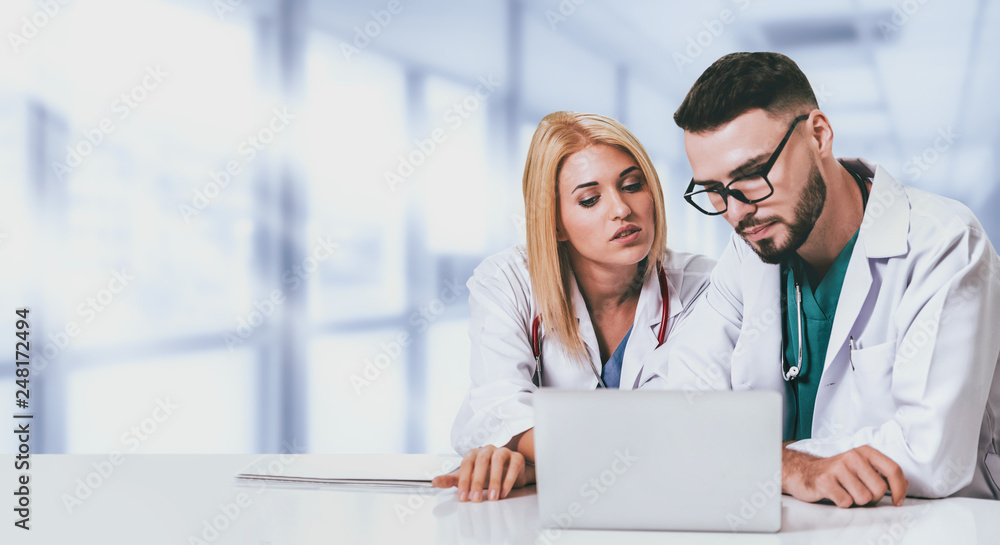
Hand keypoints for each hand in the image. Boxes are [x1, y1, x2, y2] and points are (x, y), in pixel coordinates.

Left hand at [431, 445, 533, 501]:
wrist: (508, 476)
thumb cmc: (485, 476)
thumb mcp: (467, 479)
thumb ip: (450, 480)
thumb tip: (433, 482)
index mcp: (473, 454)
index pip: (466, 464)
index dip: (464, 481)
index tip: (463, 497)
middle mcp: (487, 450)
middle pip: (481, 461)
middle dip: (477, 482)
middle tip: (476, 499)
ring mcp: (503, 451)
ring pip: (498, 460)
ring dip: (494, 480)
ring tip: (493, 497)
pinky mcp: (517, 457)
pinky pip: (514, 464)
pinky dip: (509, 479)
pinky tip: (504, 492)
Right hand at [783, 445, 908, 507]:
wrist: (805, 471)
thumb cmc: (837, 472)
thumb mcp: (862, 467)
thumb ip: (883, 474)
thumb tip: (904, 484)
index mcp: (865, 451)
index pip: (893, 469)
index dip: (900, 488)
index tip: (897, 500)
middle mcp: (852, 456)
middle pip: (879, 489)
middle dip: (872, 498)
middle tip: (860, 493)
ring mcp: (838, 467)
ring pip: (864, 498)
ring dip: (856, 501)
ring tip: (845, 492)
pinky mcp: (825, 480)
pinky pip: (846, 502)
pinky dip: (842, 503)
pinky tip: (835, 494)